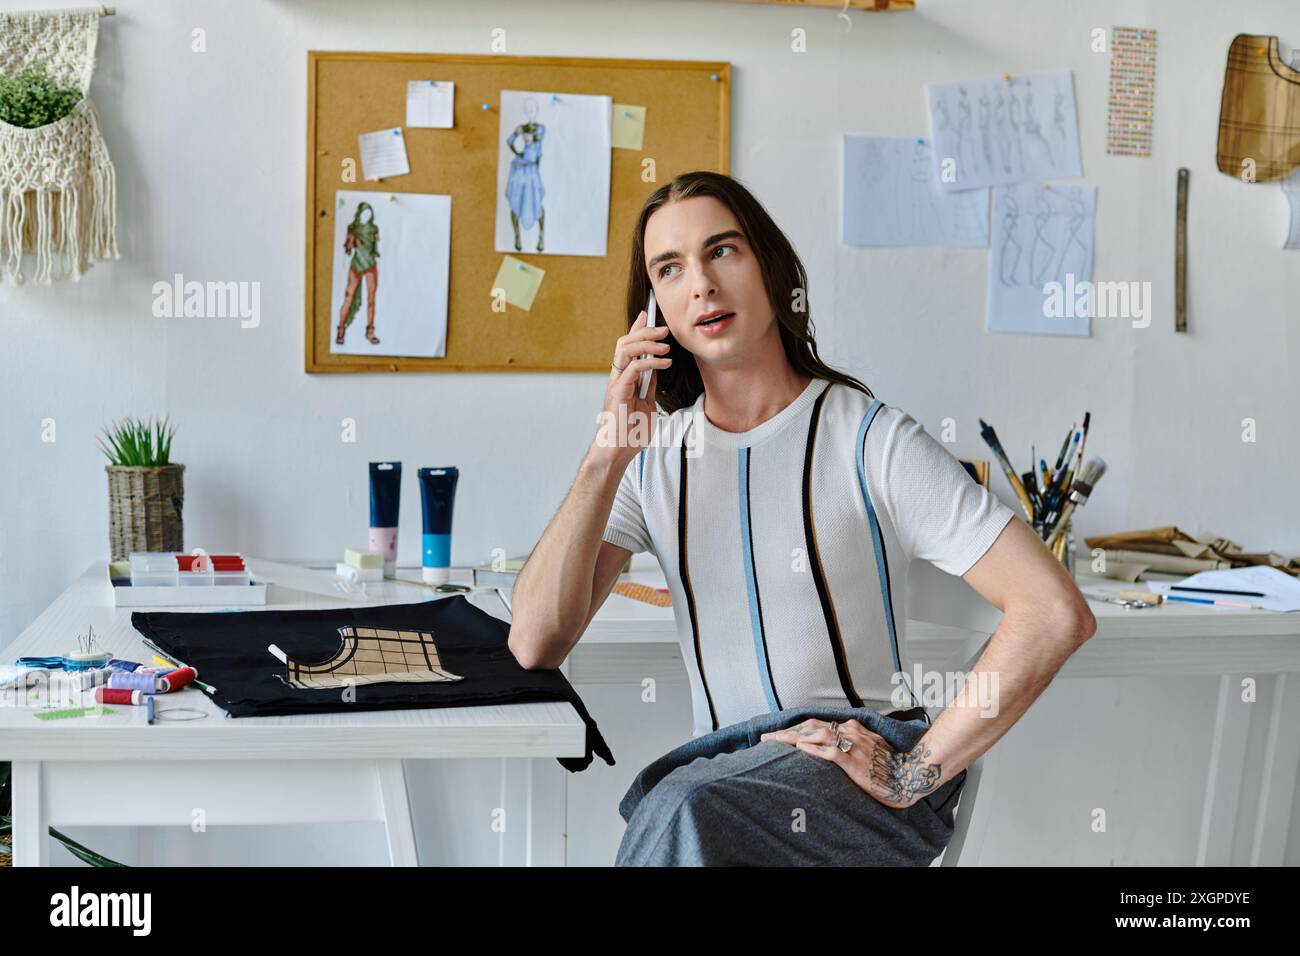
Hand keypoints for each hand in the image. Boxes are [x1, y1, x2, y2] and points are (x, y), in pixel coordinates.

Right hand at [593, 308, 671, 464]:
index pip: (628, 346)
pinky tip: (663, 363)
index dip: (637, 328)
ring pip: (625, 350)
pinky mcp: (618, 392)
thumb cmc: (630, 431)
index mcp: (623, 377)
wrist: (618, 450)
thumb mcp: (647, 403)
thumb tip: (657, 368)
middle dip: (645, 331)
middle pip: (625, 342)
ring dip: (647, 343)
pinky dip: (649, 362)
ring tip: (666, 346)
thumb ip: (649, 385)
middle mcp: (617, 376)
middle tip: (664, 329)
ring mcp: (616, 383)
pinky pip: (633, 369)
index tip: (648, 314)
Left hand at [760, 718, 941, 809]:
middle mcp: (849, 732)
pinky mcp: (850, 760)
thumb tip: (843, 741)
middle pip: (810, 727)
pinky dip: (809, 749)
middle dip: (786, 732)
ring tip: (772, 742)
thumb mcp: (873, 746)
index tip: (782, 733)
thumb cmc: (892, 765)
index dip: (798, 729)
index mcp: (853, 728)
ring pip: (813, 736)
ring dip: (790, 739)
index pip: (819, 725)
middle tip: (766, 738)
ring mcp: (849, 745)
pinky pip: (825, 752)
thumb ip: (857, 741)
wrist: (908, 775)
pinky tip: (796, 749)